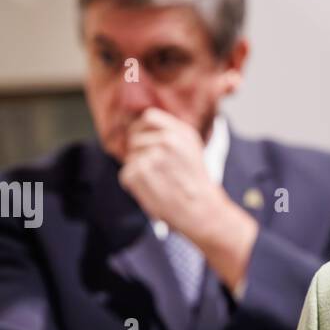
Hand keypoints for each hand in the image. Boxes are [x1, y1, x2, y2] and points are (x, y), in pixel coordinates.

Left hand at [119, 107, 223, 237]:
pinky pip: (126, 174)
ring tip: (156, 183)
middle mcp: (168, 140)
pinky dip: (134, 185)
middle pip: (135, 138)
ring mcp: (153, 155)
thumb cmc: (196, 184)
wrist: (203, 212)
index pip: (149, 117)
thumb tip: (141, 128)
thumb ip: (170, 135)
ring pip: (130, 157)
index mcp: (181, 132)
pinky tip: (151, 192)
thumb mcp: (192, 150)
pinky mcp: (140, 172)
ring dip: (137, 170)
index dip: (140, 129)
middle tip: (152, 171)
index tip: (141, 139)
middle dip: (138, 153)